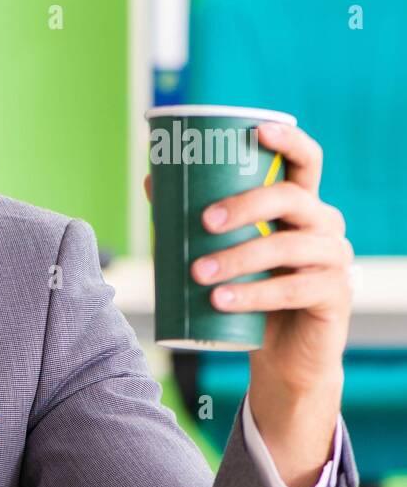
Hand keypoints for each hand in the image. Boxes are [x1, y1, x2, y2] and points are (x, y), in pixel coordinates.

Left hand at [144, 121, 349, 486]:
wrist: (280, 355)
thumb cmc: (248, 292)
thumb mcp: (224, 252)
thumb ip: (194, 218)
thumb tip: (151, 179)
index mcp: (301, 205)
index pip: (306, 161)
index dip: (287, 141)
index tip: (255, 131)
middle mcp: (324, 225)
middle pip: (292, 198)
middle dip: (245, 205)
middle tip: (202, 222)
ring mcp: (335, 260)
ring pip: (289, 246)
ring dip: (239, 257)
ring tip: (198, 273)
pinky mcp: (334, 297)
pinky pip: (294, 289)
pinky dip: (253, 295)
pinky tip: (221, 301)